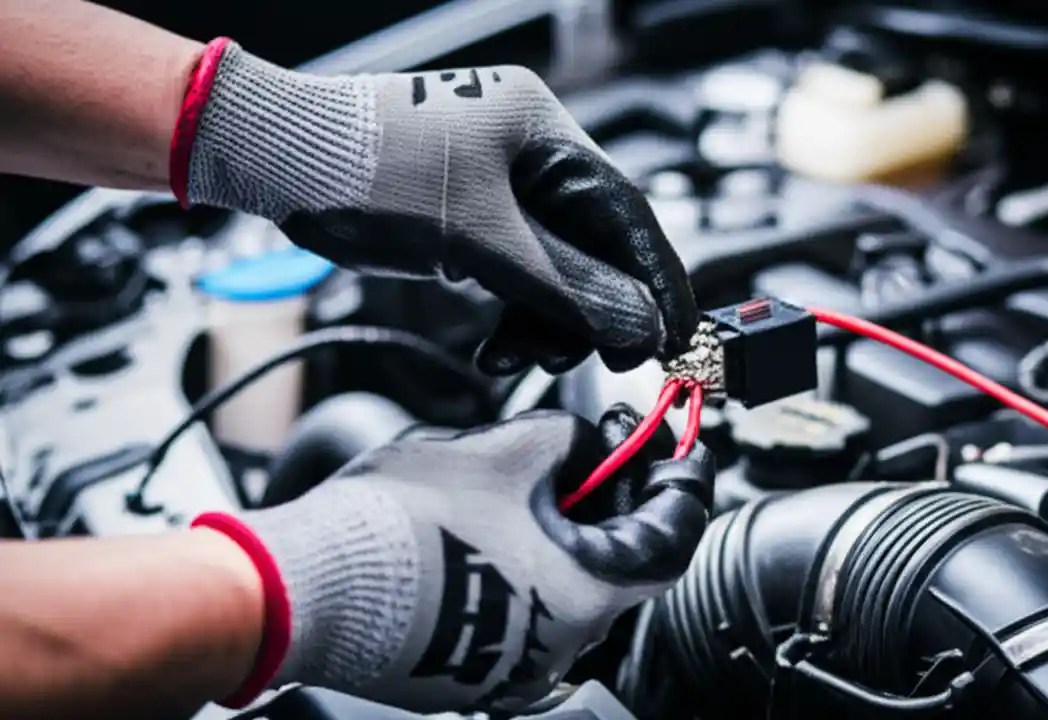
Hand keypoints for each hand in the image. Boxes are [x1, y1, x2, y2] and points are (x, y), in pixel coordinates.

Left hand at [174, 40, 697, 372]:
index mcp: (543, 131)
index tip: (678, 337)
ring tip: (520, 353)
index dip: (658, 280)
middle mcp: (528, 150)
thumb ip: (564, 286)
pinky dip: (515, 308)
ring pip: (554, 264)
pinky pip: (516, 267)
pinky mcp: (469, 212)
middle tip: (600, 360)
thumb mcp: (475, 239)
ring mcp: (497, 181)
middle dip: (594, 308)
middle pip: (594, 243)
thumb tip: (639, 325)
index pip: (627, 211)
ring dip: (548, 317)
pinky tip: (500, 341)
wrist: (269, 159)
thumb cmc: (362, 170)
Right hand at [202, 406, 713, 713]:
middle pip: (619, 560)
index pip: (674, 536)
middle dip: (614, 494)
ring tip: (533, 473)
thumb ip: (566, 441)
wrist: (304, 586)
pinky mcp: (463, 670)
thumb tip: (584, 442)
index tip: (684, 445)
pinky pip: (516, 609)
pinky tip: (489, 521)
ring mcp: (509, 665)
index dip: (684, 480)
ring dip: (564, 528)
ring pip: (564, 584)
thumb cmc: (403, 525)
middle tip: (600, 442)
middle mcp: (560, 645)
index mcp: (588, 597)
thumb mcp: (503, 452)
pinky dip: (521, 563)